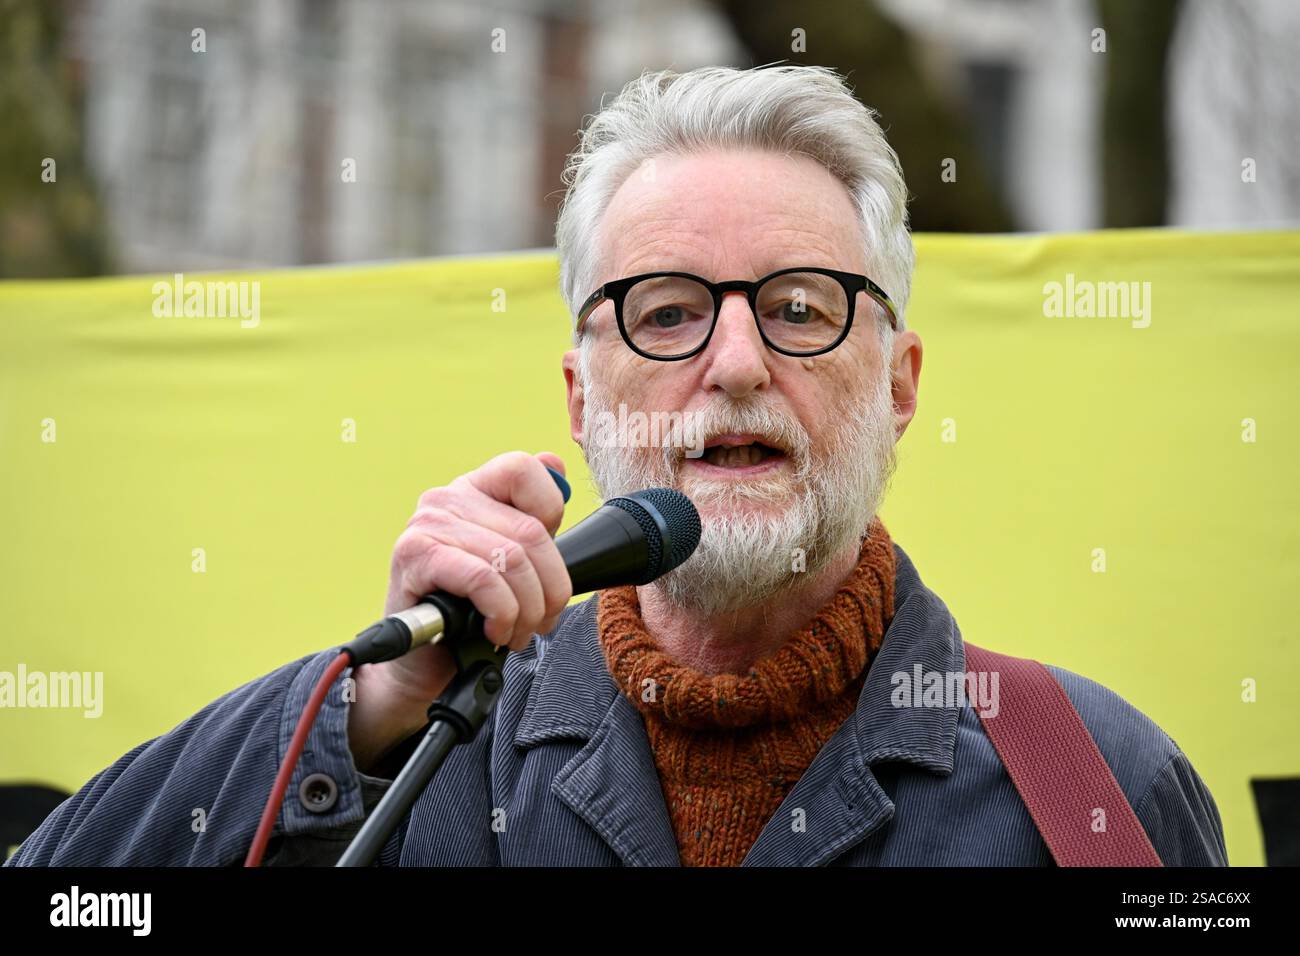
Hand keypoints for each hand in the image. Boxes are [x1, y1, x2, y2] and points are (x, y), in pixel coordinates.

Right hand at [347, 451, 570, 772]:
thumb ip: (534, 516)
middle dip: (550, 590)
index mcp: (475, 489)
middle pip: (531, 530)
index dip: (551, 515)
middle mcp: (447, 497)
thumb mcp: (513, 563)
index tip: (543, 564)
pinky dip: (501, 612)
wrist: (419, 663)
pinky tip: (493, 630)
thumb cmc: (470, 613)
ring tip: (515, 632)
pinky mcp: (415, 556)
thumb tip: (554, 463)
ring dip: (526, 611)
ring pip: (512, 559)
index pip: (525, 469)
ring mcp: (427, 523)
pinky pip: (483, 578)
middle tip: (541, 622)